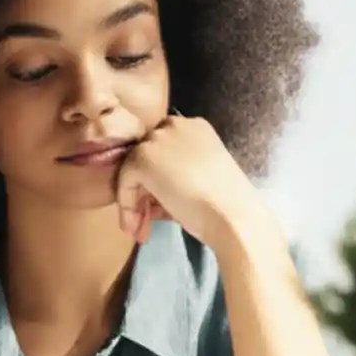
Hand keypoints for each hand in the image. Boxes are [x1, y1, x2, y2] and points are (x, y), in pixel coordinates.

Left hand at [116, 114, 269, 250]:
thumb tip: (146, 196)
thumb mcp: (198, 182)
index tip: (157, 208)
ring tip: (140, 230)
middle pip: (144, 157)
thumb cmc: (224, 206)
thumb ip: (172, 179)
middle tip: (146, 221)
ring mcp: (158, 139)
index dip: (156, 180)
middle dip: (143, 192)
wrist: (231, 215)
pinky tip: (138, 226)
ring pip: (132, 169)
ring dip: (133, 202)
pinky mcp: (143, 157)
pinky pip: (124, 181)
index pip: (162, 149)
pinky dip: (127, 205)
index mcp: (195, 128)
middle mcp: (176, 125)